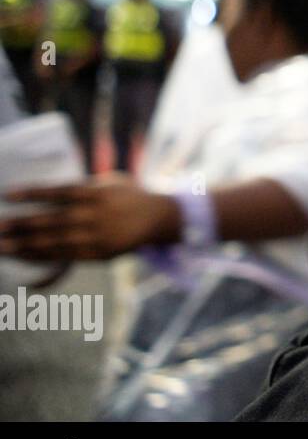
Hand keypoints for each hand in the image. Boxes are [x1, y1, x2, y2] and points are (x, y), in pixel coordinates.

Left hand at [0, 173, 179, 260]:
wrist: (160, 219)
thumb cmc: (130, 195)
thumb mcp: (110, 182)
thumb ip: (84, 186)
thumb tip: (48, 192)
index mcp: (97, 193)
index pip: (58, 192)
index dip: (31, 194)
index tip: (6, 195)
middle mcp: (95, 215)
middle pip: (50, 221)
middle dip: (19, 225)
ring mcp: (96, 237)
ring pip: (53, 242)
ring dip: (23, 245)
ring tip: (1, 246)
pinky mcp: (98, 254)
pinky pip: (64, 257)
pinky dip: (41, 257)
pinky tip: (22, 256)